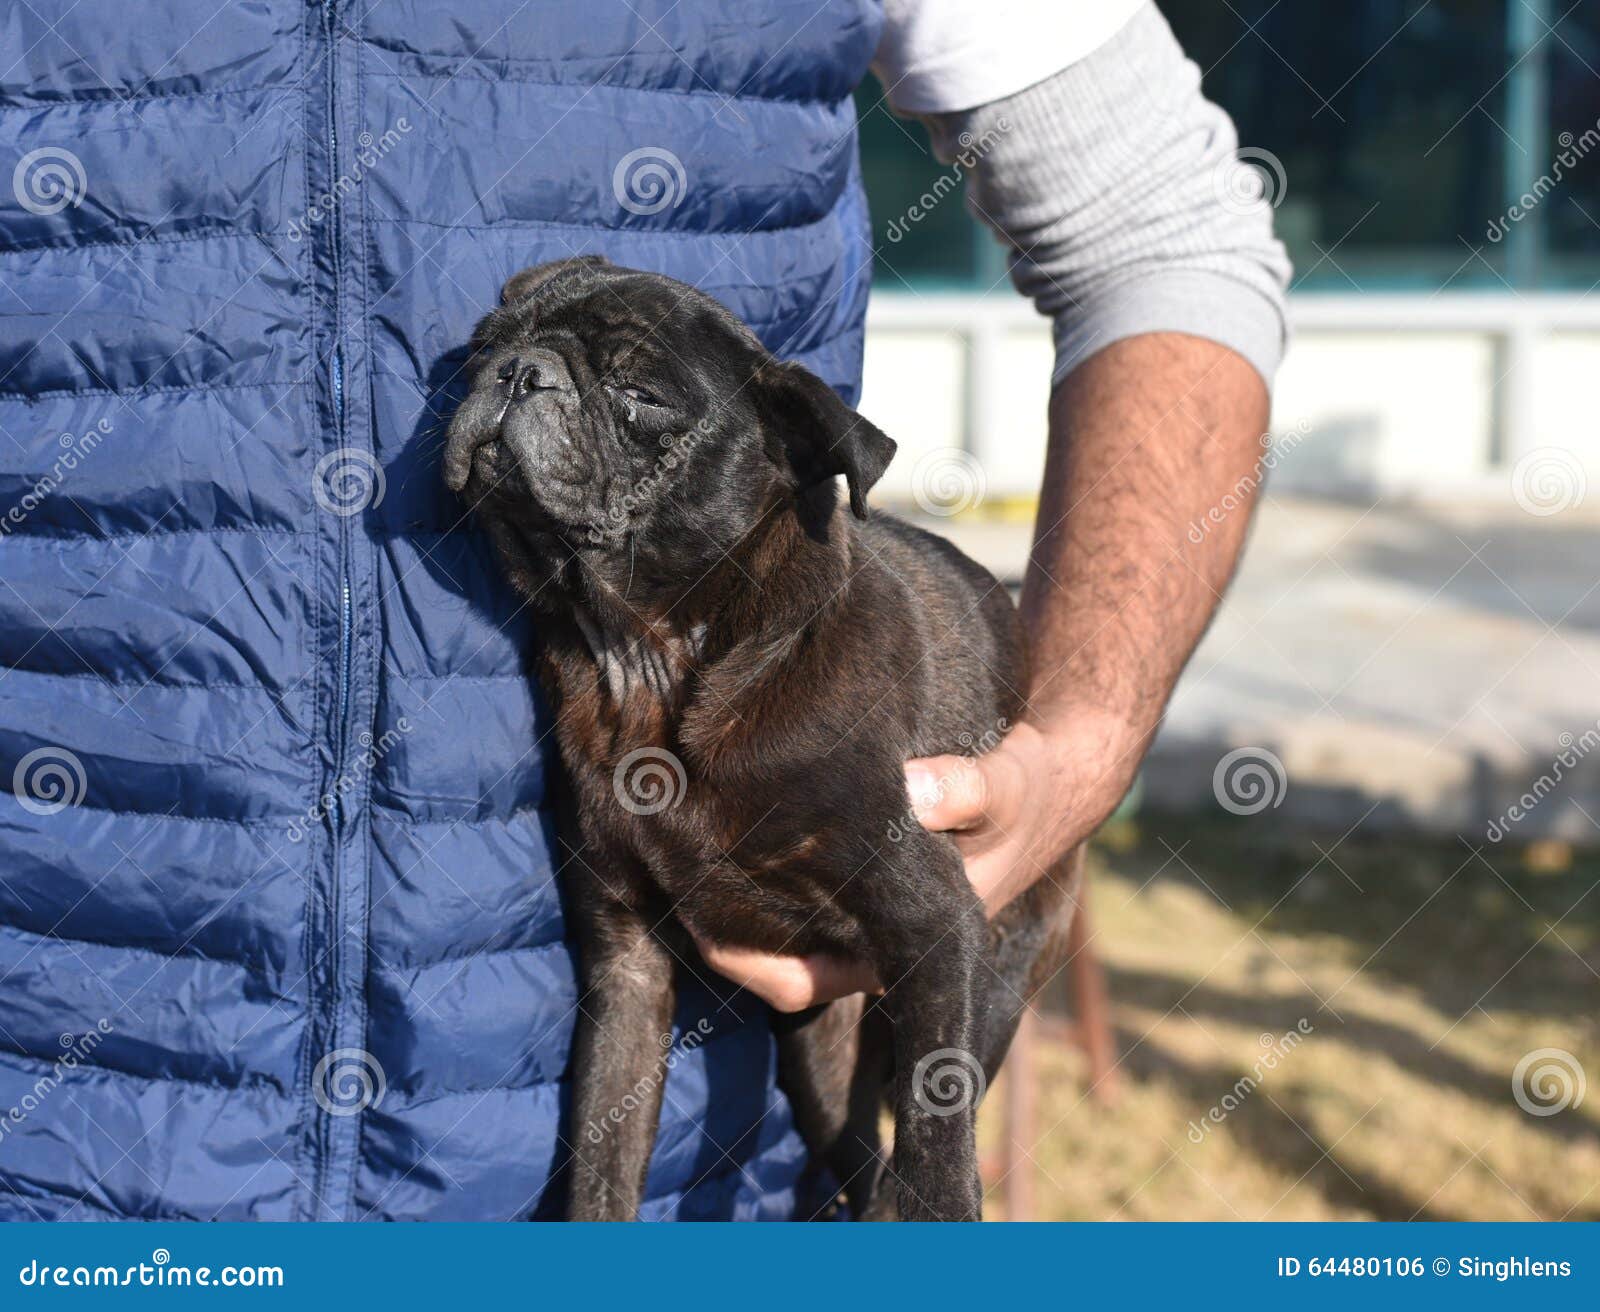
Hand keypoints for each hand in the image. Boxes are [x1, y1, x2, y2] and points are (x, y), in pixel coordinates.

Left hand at [694, 713, 1139, 1011]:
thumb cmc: (1026, 795)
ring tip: (685, 841)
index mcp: (906, 949)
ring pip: (778, 923)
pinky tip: (728, 818)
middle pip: (775, 957)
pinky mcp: (862, 876)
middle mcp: (878, 942)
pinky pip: (793, 886)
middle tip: (669, 869)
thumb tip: (908, 792)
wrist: (1054, 785)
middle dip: (724, 924)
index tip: (699, 920)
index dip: (745, 962)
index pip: (803, 981)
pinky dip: (761, 865)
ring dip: (737, 894)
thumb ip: (963, 791)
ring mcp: (868, 914)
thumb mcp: (1003, 786)